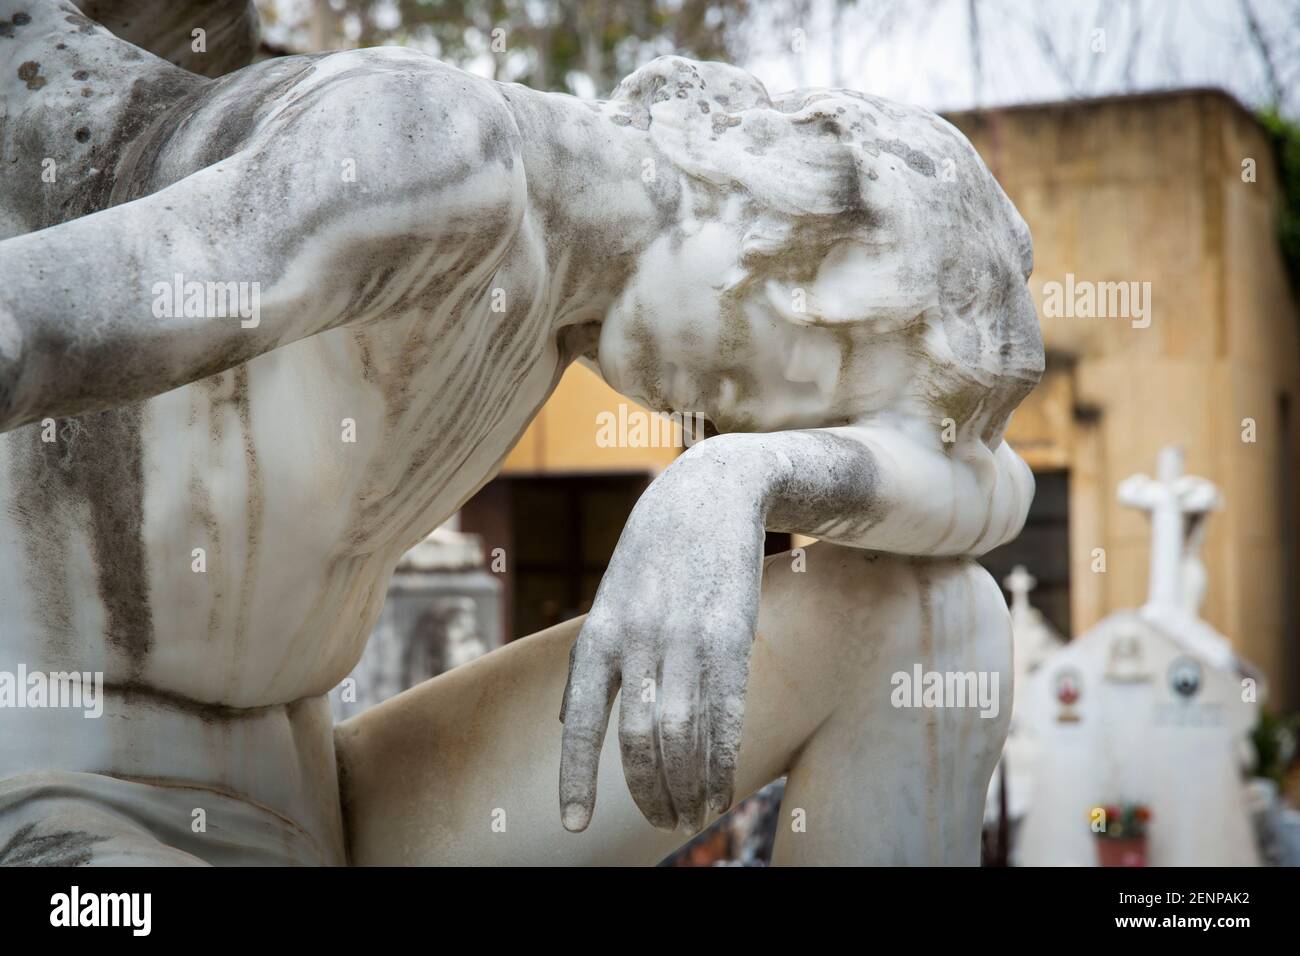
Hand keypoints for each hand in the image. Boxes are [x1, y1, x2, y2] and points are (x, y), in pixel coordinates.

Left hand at [558, 450, 765, 832]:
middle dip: (648, 792)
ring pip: (683, 735)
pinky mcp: (731, 635)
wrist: (709, 495)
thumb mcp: (609, 600)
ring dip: (687, 787)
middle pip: (638, 739)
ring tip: (691, 817)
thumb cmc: (654, 557)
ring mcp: (686, 638)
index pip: (581, 722)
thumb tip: (565, 722)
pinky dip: (722, 761)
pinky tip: (721, 788)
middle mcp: (638, 640)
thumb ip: (590, 662)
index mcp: (599, 635)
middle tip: (662, 823)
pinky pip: (726, 715)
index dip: (576, 777)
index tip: (573, 824)